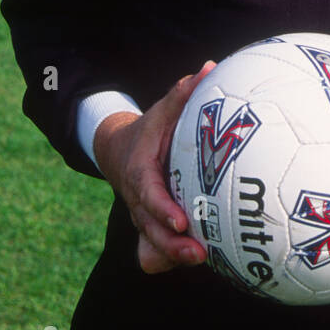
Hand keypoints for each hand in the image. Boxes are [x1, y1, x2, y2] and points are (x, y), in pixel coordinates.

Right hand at [93, 61, 216, 272]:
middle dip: (171, 245)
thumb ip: (183, 93)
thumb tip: (210, 68)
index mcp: (140, 172)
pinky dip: (167, 259)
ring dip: (172, 256)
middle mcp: (138, 199)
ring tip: (201, 260)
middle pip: (150, 228)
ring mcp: (142, 217)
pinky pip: (153, 252)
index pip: (148, 194)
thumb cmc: (150, 129)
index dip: (163, 210)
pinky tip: (196, 262)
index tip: (182, 222)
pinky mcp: (149, 229)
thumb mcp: (163, 110)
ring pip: (150, 245)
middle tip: (199, 253)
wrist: (119, 149)